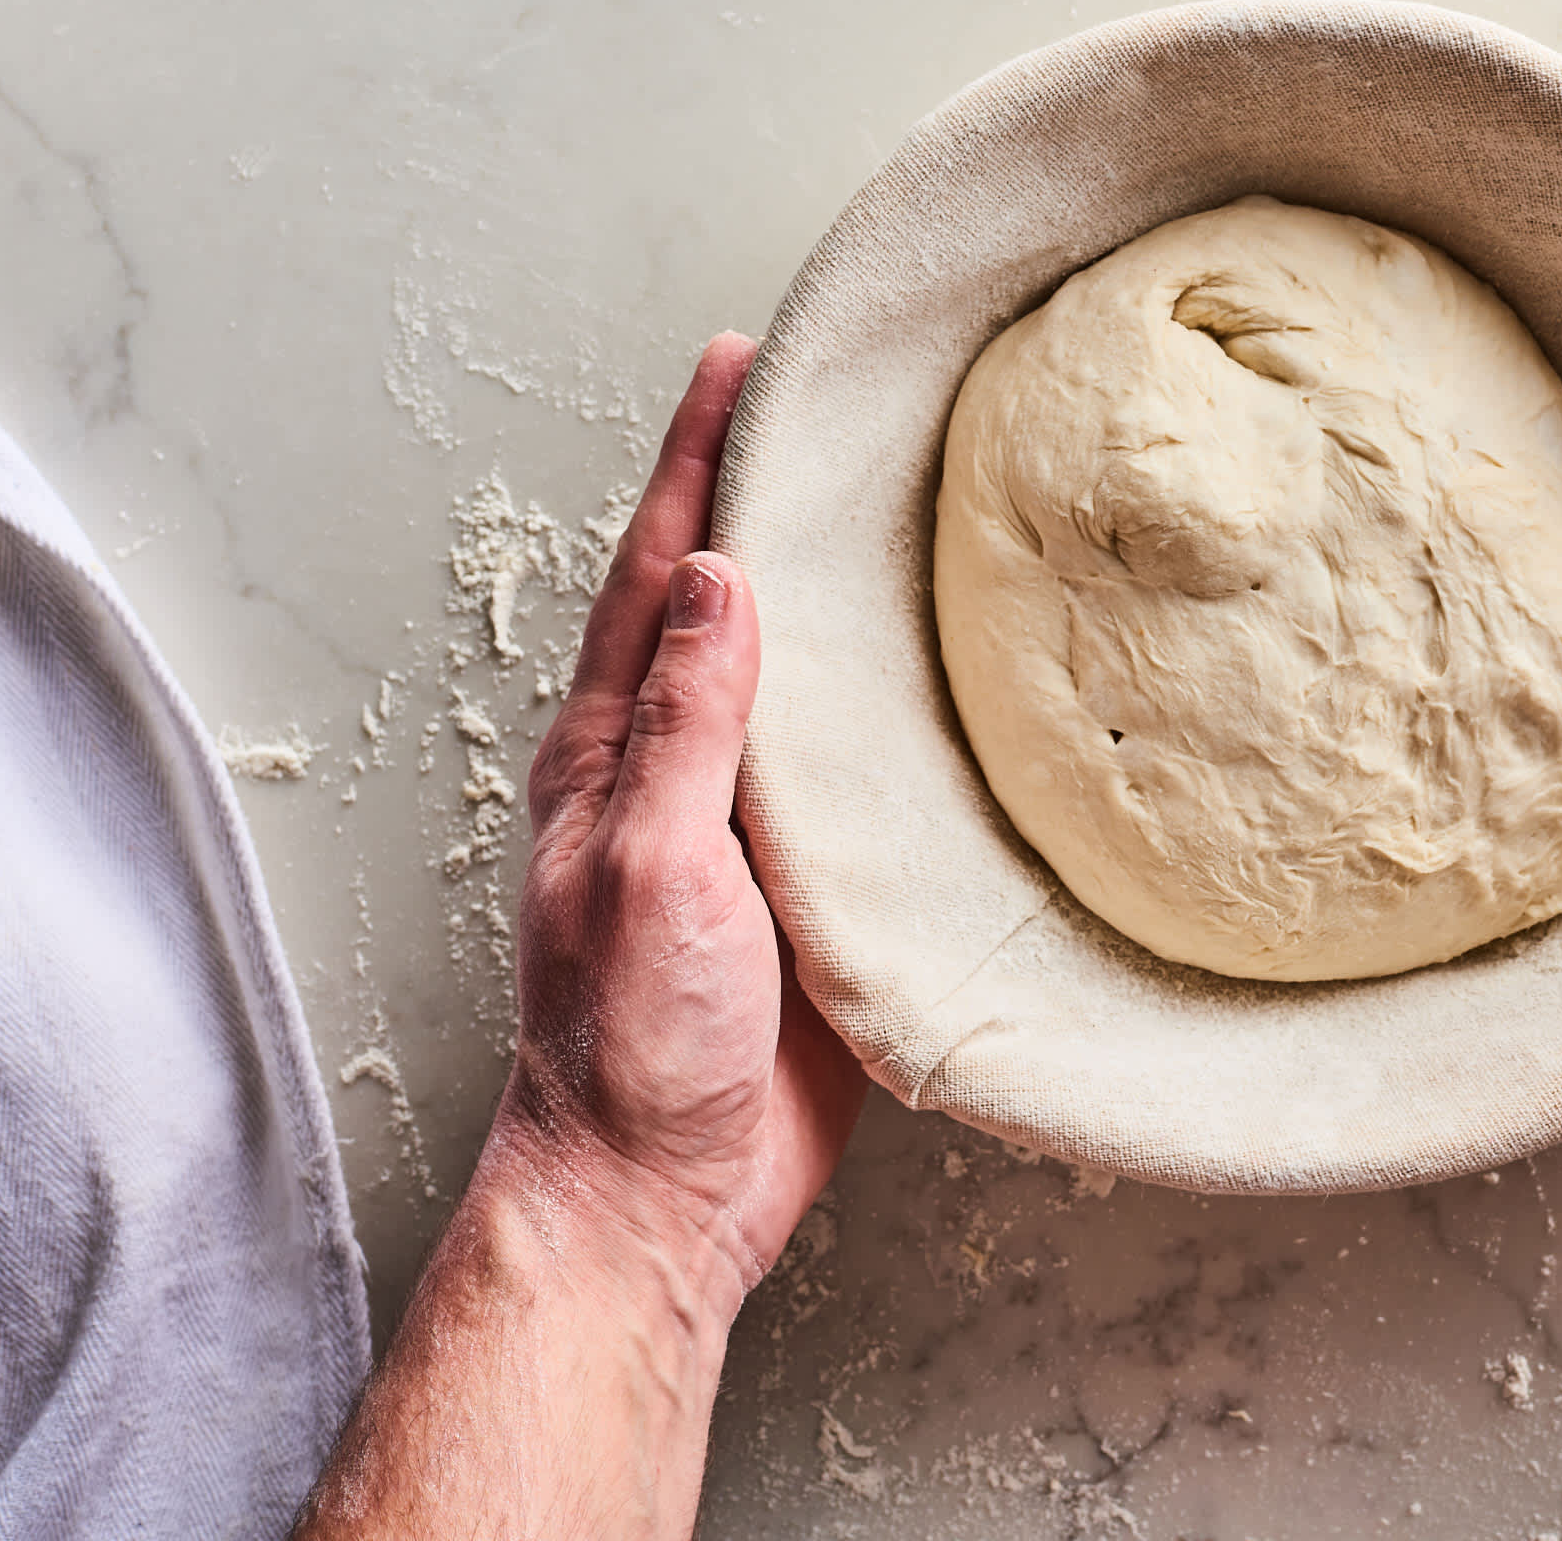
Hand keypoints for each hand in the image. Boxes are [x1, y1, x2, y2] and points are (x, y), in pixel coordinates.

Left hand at [496, 331, 867, 1295]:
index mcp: (615, 754)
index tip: (740, 361)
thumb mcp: (648, 868)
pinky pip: (854, 772)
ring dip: (836, 588)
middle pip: (726, 600)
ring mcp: (745, 830)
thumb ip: (684, 726)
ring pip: (796, 678)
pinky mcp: (812, 891)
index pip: (661, 570)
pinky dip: (893, 704)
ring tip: (900, 504)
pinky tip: (946, 678)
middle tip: (829, 399)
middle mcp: (677, 773)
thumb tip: (720, 578)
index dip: (696, 460)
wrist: (664, 1199)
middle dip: (765, 492)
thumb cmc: (628, 1048)